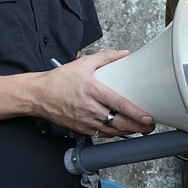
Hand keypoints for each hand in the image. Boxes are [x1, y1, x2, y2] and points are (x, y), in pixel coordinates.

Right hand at [33, 49, 155, 137]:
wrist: (38, 94)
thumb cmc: (59, 80)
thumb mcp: (83, 63)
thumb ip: (105, 57)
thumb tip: (123, 54)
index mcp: (93, 90)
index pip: (119, 104)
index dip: (136, 113)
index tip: (147, 117)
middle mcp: (89, 107)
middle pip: (118, 122)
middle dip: (137, 127)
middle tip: (149, 126)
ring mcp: (84, 120)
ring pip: (111, 131)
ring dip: (127, 132)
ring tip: (139, 129)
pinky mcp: (80, 128)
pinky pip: (100, 134)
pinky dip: (113, 134)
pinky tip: (121, 131)